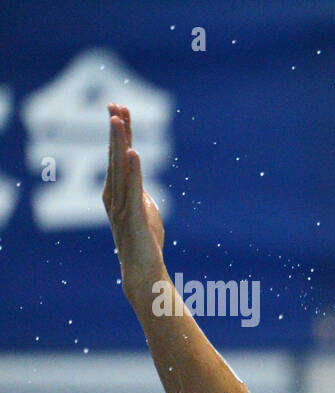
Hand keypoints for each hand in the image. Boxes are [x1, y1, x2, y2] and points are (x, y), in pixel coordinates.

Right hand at [102, 103, 166, 298]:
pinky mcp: (134, 216)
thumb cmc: (146, 244)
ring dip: (119, 142)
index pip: (118, 156)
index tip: (119, 108)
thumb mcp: (146, 212)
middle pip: (115, 156)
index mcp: (116, 192)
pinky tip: (132, 152)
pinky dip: (133, 170)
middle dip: (116, 130)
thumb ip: (142, 195)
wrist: (143, 271)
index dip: (120, 133)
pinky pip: (134, 188)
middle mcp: (114, 195)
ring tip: (118, 119)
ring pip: (120, 168)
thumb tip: (142, 185)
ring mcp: (122, 205)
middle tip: (114, 104)